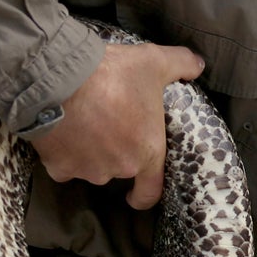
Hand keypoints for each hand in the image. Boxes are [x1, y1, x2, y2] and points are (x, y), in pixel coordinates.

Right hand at [29, 42, 204, 209]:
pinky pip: (63, 165)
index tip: (136, 194)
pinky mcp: (59, 167)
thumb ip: (180, 64)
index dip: (144, 195)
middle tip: (108, 126)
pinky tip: (62, 133)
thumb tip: (198, 65)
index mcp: (146, 153)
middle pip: (118, 169)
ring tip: (84, 124)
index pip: (150, 191)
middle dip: (114, 152)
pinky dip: (63, 153)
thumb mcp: (153, 62)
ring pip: (90, 167)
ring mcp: (87, 170)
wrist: (61, 79)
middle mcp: (118, 168)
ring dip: (89, 153)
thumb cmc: (114, 75)